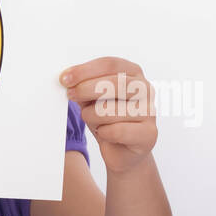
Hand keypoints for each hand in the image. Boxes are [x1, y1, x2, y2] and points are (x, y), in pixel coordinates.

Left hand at [61, 57, 157, 173]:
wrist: (123, 151)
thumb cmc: (108, 120)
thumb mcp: (93, 98)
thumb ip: (84, 86)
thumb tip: (68, 79)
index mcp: (134, 73)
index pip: (109, 64)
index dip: (85, 70)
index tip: (65, 79)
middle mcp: (146, 89)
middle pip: (112, 83)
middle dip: (85, 89)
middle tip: (70, 95)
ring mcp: (150, 111)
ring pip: (110, 110)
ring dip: (92, 116)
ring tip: (91, 119)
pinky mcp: (149, 134)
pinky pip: (116, 131)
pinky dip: (103, 133)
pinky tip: (104, 133)